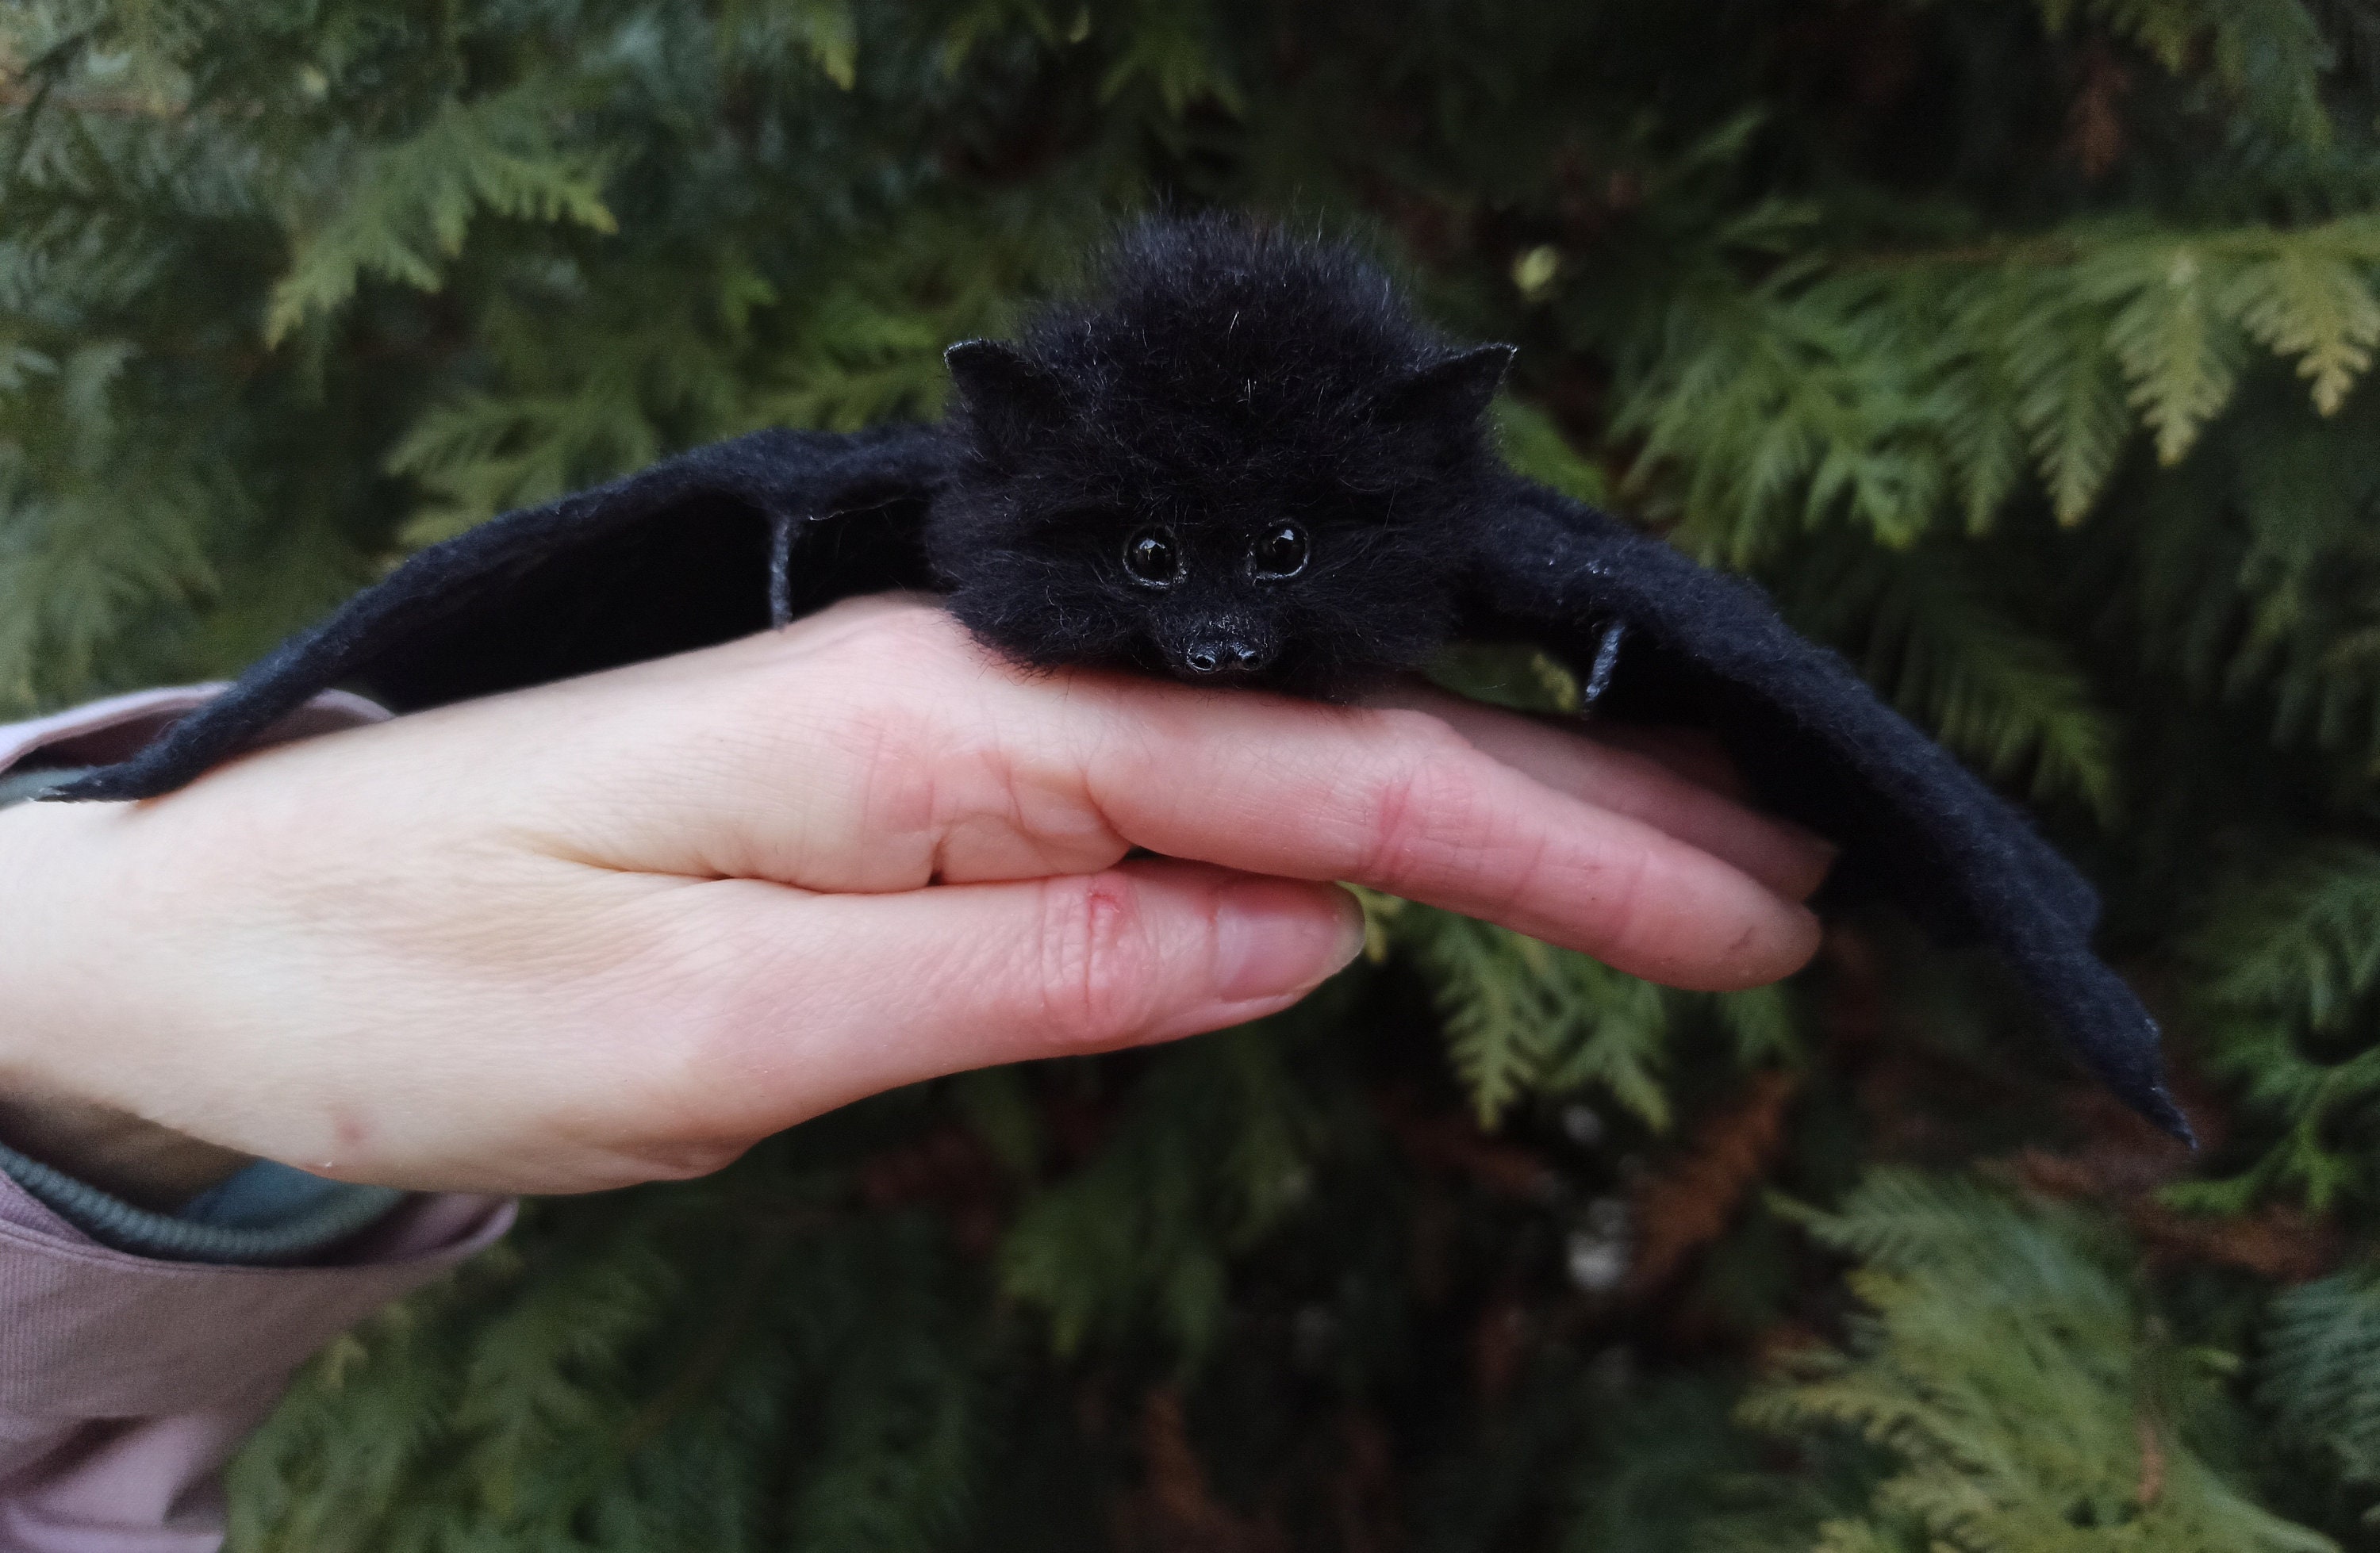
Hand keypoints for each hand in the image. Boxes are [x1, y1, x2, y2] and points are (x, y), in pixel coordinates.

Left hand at [0, 596, 1827, 1198]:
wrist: (222, 938)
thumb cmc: (422, 996)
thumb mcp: (712, 1040)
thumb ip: (1021, 972)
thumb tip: (1295, 931)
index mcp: (940, 731)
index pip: (1324, 781)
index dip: (1559, 848)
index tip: (1750, 911)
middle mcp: (975, 685)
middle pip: (1340, 733)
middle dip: (1580, 804)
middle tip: (1795, 874)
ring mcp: (959, 720)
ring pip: (1285, 750)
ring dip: (1494, 805)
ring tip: (1689, 860)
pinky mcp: (932, 776)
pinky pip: (1188, 789)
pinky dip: (1352, 824)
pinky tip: (1443, 856)